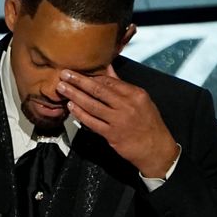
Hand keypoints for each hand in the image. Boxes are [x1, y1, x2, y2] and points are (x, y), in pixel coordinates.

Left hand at [57, 65, 179, 177]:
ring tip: (61, 88)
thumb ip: (122, 85)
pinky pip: (92, 121)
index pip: (109, 81)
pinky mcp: (111, 134)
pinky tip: (71, 107)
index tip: (78, 72)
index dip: (91, 76)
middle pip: (98, 89)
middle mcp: (127, 105)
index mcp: (135, 93)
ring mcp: (118, 120)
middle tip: (64, 74)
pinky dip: (80, 113)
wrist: (155, 149)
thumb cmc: (148, 123)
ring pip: (92, 104)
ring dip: (75, 95)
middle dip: (78, 81)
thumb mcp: (141, 100)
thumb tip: (108, 68)